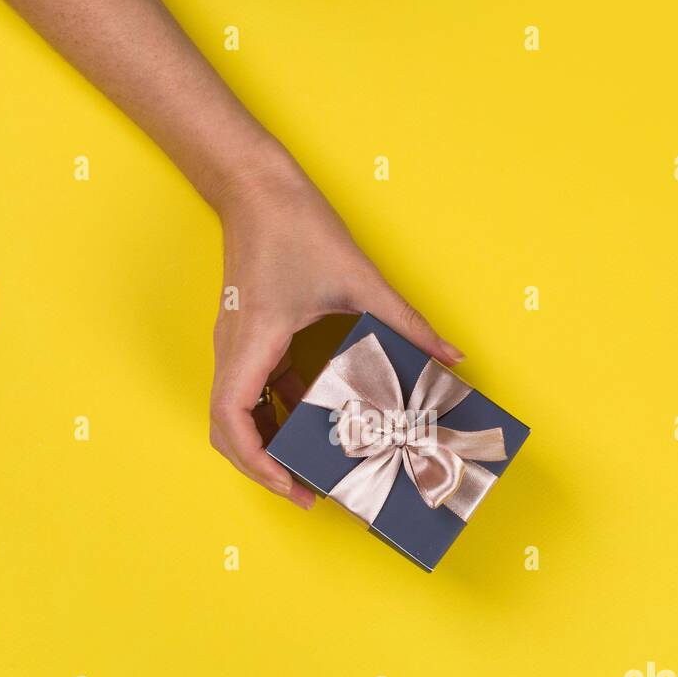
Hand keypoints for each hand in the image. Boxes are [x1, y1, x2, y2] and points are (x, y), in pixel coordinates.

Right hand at [209, 161, 464, 508]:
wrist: (254, 184)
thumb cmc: (294, 223)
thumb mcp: (359, 278)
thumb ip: (406, 322)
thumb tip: (451, 356)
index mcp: (251, 342)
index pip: (232, 422)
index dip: (258, 465)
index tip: (293, 487)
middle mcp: (232, 349)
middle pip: (226, 429)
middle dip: (261, 468)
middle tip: (305, 492)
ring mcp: (235, 343)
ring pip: (235, 412)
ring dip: (265, 442)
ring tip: (307, 464)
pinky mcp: (246, 334)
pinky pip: (251, 387)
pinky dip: (275, 410)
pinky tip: (312, 415)